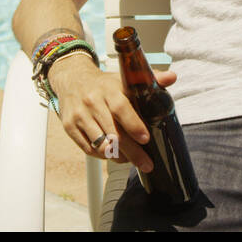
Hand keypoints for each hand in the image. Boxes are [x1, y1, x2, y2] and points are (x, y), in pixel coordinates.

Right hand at [48, 52, 177, 172]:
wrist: (71, 79)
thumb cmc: (103, 84)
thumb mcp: (124, 78)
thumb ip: (149, 79)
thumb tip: (172, 77)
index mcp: (108, 89)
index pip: (120, 108)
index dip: (134, 125)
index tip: (145, 139)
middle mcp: (92, 102)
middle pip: (113, 133)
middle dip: (132, 152)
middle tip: (147, 164)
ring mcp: (79, 116)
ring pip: (100, 145)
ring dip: (118, 157)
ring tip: (130, 159)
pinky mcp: (69, 127)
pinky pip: (88, 149)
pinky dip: (103, 156)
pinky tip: (113, 154)